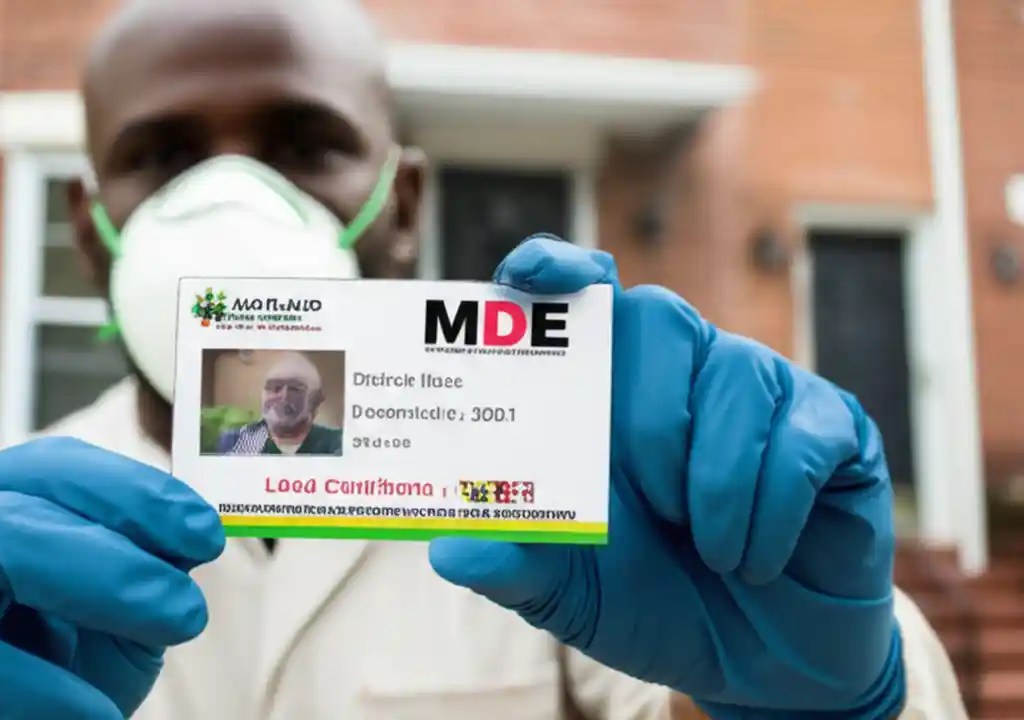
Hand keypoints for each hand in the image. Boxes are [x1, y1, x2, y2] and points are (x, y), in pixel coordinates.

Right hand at [0, 437, 224, 718]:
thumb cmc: (50, 670)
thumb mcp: (110, 614)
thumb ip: (145, 567)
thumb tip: (196, 534)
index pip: (53, 466)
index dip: (132, 490)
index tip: (205, 530)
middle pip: (15, 503)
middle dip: (114, 544)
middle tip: (189, 601)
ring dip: (89, 580)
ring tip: (173, 625)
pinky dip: (37, 690)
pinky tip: (95, 713)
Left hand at [430, 236, 904, 716]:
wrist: (762, 670)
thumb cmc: (656, 605)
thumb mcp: (574, 596)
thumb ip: (517, 569)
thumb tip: (451, 550)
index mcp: (607, 398)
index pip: (582, 299)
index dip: (555, 269)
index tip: (530, 274)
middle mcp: (681, 376)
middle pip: (657, 319)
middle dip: (649, 418)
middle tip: (653, 508)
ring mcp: (759, 395)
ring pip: (736, 374)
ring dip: (714, 478)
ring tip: (709, 551)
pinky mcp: (830, 430)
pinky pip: (801, 436)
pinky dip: (771, 507)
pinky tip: (757, 558)